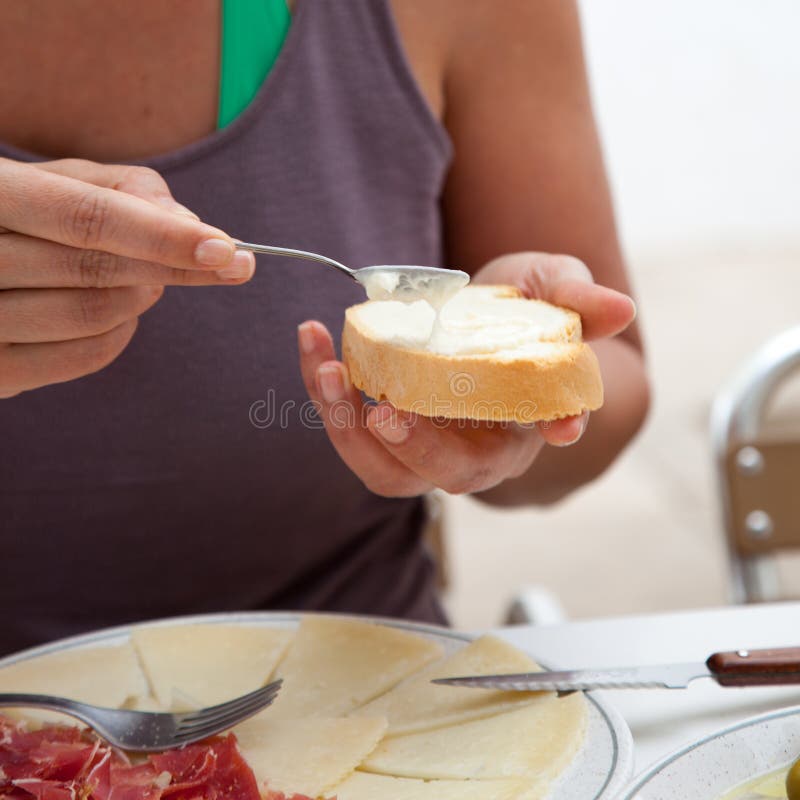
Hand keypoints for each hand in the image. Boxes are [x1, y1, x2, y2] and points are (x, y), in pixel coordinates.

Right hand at [0, 157, 254, 397]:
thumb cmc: (21, 214)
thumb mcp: (59, 180)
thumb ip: (123, 189)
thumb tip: (188, 220)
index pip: (86, 219)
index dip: (163, 237)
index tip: (227, 250)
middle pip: (97, 271)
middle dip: (170, 267)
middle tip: (215, 259)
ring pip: (95, 315)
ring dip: (144, 295)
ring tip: (146, 277)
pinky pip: (85, 356)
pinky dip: (124, 332)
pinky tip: (124, 311)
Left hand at [298, 252, 635, 496]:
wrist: (472, 306)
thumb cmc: (519, 305)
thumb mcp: (550, 288)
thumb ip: (576, 298)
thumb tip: (619, 308)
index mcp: (524, 420)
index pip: (545, 436)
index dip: (552, 432)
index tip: (560, 427)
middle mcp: (475, 445)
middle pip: (449, 472)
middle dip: (416, 449)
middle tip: (384, 413)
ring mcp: (425, 440)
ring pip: (386, 468)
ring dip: (348, 428)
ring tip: (330, 370)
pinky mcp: (382, 422)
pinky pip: (350, 428)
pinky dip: (326, 391)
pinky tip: (315, 340)